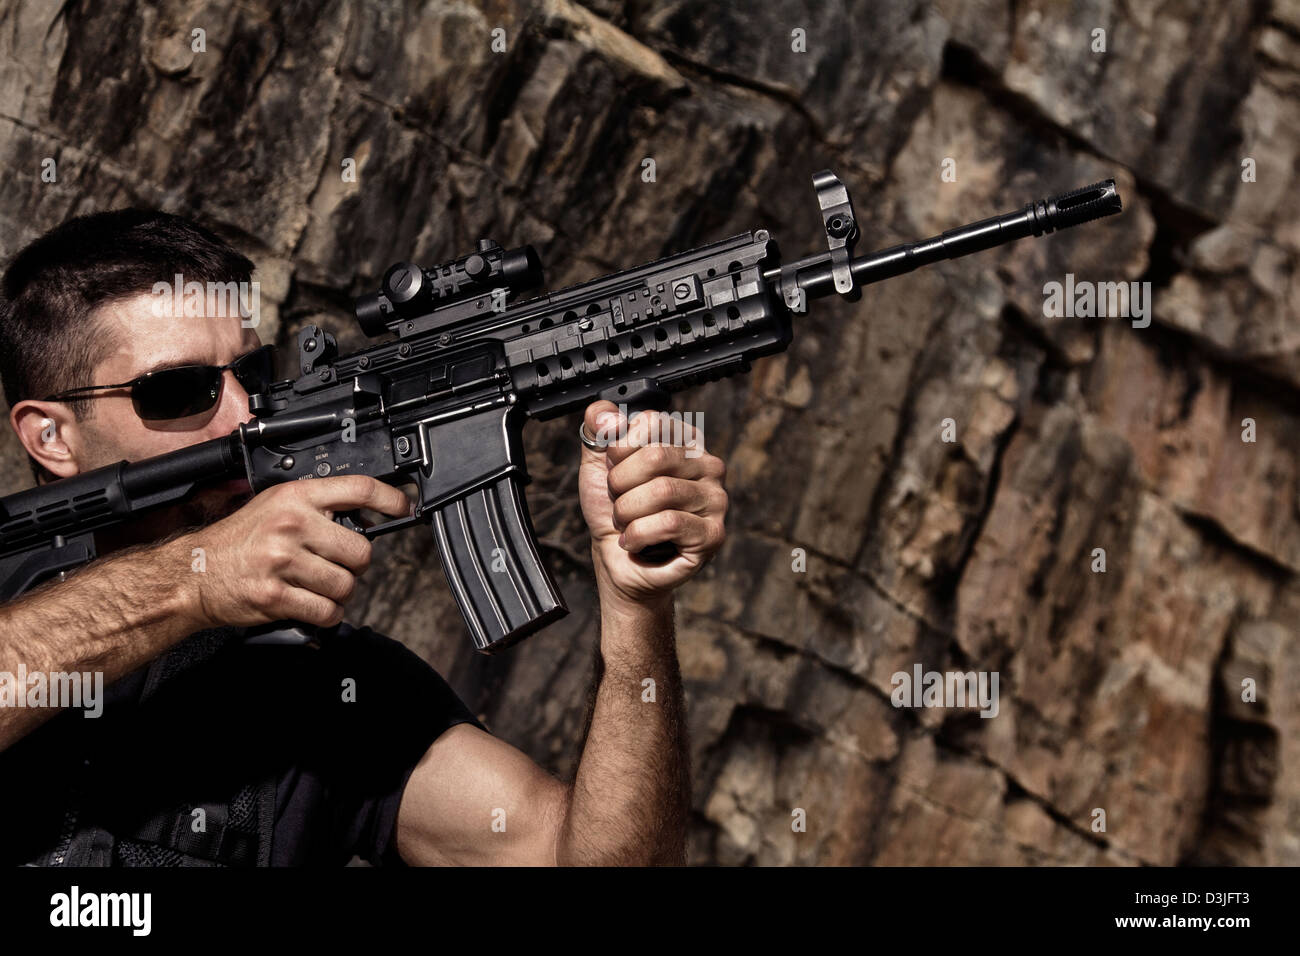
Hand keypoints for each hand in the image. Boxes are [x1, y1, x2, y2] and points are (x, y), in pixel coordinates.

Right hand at [184, 475, 410, 629]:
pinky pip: (327, 611)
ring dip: (339, 592)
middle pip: (361, 550)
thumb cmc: (238, 541)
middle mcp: (292, 525)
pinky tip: (311, 604)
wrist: (194, 573)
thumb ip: (317, 508)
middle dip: (355, 564)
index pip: (358, 488)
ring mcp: (284, 561)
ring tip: (318, 586)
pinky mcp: (277, 596)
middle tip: (336, 565)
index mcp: (295, 497)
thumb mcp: (275, 507)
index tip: (403, 506)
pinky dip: (326, 614)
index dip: (389, 499)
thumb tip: (367, 518)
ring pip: (347, 585)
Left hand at [578, 400, 727, 606]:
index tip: (615, 468)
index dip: (620, 448)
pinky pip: (669, 523)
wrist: (616, 562)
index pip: (652, 421)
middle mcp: (708, 465)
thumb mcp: (598, 464)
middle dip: (620, 484)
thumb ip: (598, 429)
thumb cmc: (613, 512)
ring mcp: (716, 499)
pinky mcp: (713, 534)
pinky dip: (638, 534)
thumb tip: (607, 415)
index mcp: (685, 441)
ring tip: (627, 523)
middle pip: (656, 455)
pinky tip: (635, 542)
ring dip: (627, 512)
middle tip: (619, 501)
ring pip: (661, 491)